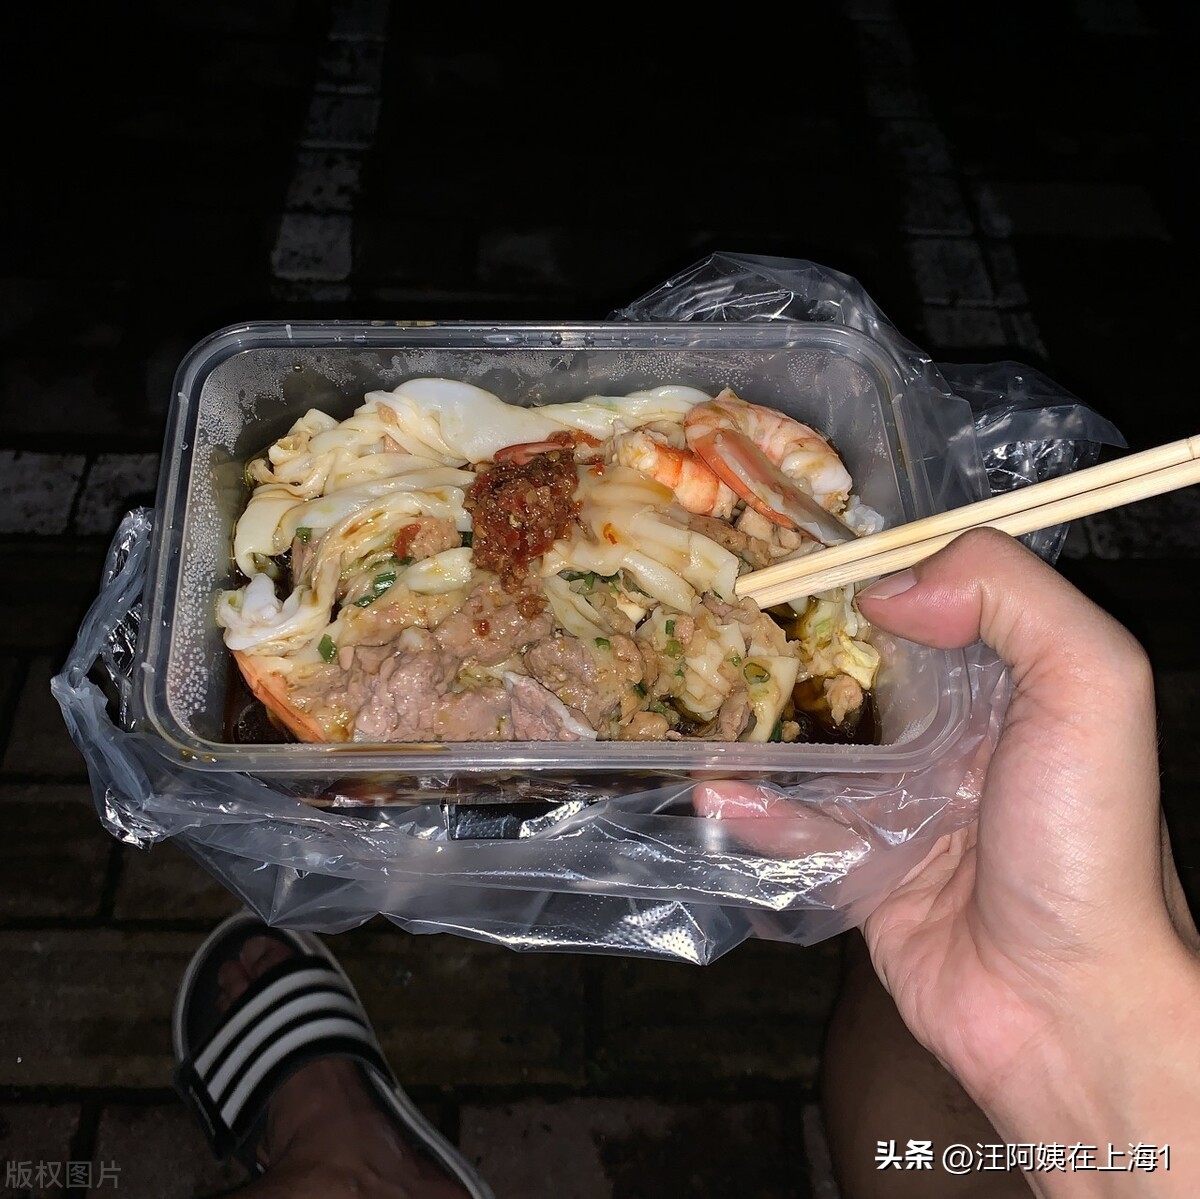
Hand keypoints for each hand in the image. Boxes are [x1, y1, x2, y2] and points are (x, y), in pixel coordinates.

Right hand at [701, 529, 1199, 1185]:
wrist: (1065, 1008)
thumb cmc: (1086, 842)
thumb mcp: (1092, 687)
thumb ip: (1010, 598)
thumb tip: (886, 588)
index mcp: (1016, 687)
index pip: (939, 603)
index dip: (876, 574)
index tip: (800, 555)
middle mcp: (961, 739)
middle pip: (865, 671)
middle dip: (800, 646)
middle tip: (726, 616)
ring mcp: (910, 806)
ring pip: (822, 748)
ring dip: (764, 726)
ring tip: (704, 701)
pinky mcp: (867, 870)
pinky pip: (800, 827)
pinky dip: (756, 808)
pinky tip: (713, 791)